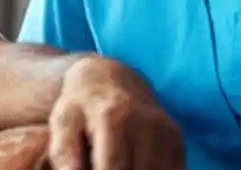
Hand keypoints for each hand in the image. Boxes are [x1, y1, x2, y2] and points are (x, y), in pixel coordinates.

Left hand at [46, 58, 183, 169]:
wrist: (110, 79)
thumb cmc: (81, 106)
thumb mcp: (63, 121)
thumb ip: (64, 151)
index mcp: (114, 118)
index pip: (112, 168)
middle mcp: (146, 123)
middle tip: (99, 163)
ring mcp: (165, 132)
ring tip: (115, 164)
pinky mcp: (177, 141)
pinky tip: (131, 164)